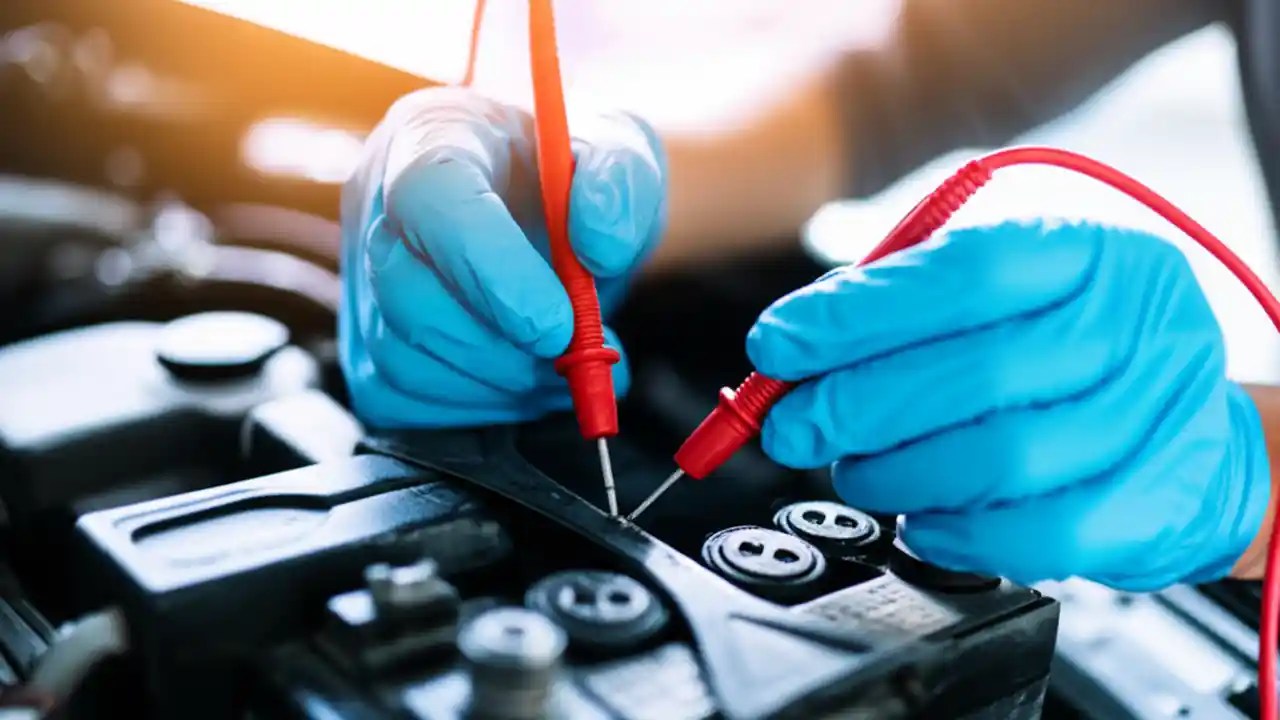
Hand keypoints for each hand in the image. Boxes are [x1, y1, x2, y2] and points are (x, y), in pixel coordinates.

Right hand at [339, 88, 664, 427]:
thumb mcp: (625, 155)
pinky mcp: (366, 341)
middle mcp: (377, 199)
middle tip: (577, 354)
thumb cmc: (582, 181)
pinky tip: (529, 384)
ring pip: (401, 356)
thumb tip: (599, 243)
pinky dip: (475, 406)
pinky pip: (398, 397)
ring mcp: (362, 274)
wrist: (566, 218)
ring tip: (567, 367)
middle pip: (404, 291)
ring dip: (499, 383)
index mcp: (434, 132)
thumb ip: (621, 181)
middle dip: (501, 346)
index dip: (489, 269)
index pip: (428, 195)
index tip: (560, 325)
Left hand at [747, 219, 1271, 590]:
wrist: (1194, 440)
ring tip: (858, 472)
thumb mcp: (1003, 304)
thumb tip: (791, 350)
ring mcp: (1157, 417)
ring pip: (999, 458)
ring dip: (897, 474)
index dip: (855, 313)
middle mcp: (1134, 325)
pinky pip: (1037, 532)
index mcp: (1088, 254)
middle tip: (793, 427)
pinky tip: (918, 519)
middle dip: (854, 406)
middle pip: (974, 372)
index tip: (778, 344)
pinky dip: (955, 531)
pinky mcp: (1156, 502)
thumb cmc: (1072, 359)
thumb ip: (903, 314)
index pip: (962, 273)